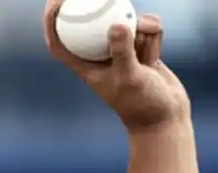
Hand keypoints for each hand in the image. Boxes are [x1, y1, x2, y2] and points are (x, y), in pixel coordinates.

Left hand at [43, 0, 190, 132]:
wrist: (166, 117)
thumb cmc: (141, 105)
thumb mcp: (130, 78)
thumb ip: (123, 51)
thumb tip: (117, 25)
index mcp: (86, 67)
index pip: (60, 43)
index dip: (52, 22)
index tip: (55, 2)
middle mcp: (101, 57)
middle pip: (90, 25)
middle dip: (94, 7)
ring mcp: (123, 51)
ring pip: (127, 22)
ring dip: (140, 26)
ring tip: (146, 44)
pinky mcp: (143, 48)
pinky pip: (147, 29)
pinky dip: (154, 34)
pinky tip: (156, 53)